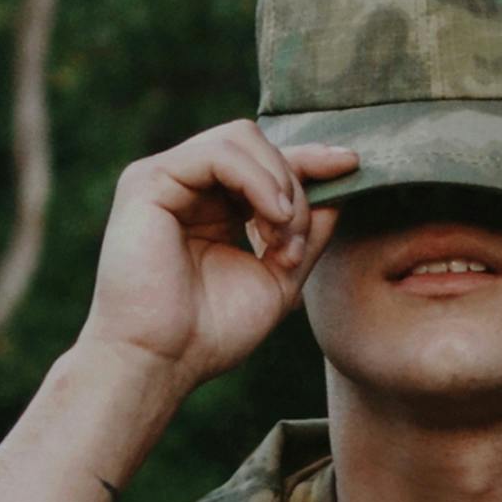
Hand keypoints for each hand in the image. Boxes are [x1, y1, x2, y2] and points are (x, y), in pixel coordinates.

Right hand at [71, 120, 356, 418]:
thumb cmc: (209, 334)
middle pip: (256, 143)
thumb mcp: (276, 279)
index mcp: (208, 207)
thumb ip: (304, 235)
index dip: (308, 159)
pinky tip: (271, 219)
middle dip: (294, 186)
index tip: (353, 165)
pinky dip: (257, 181)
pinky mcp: (148, 181)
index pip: (262, 163)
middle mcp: (185, 186)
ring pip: (241, 138)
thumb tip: (340, 192)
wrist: (160, 362)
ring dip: (279, 186)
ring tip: (282, 241)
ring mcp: (164, 178)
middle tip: (295, 247)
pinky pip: (219, 153)